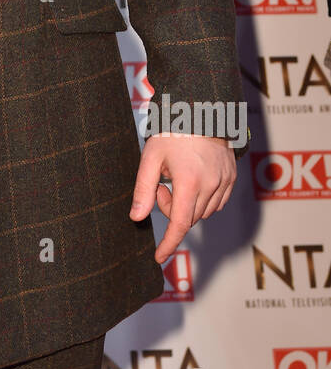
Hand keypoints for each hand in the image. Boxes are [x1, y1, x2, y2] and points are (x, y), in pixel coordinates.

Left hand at [130, 133, 235, 263]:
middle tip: (162, 185)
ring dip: (188, 205)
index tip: (159, 257)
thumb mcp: (151, 158)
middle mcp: (211, 185)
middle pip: (188, 218)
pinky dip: (203, 200)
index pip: (179, 224)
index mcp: (189, 181)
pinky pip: (217, 202)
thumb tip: (136, 217)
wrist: (201, 111)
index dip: (169, 244)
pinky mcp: (232, 178)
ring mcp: (225, 182)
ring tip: (178, 178)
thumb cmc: (172, 132)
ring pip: (203, 212)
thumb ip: (143, 189)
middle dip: (171, 209)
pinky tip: (194, 180)